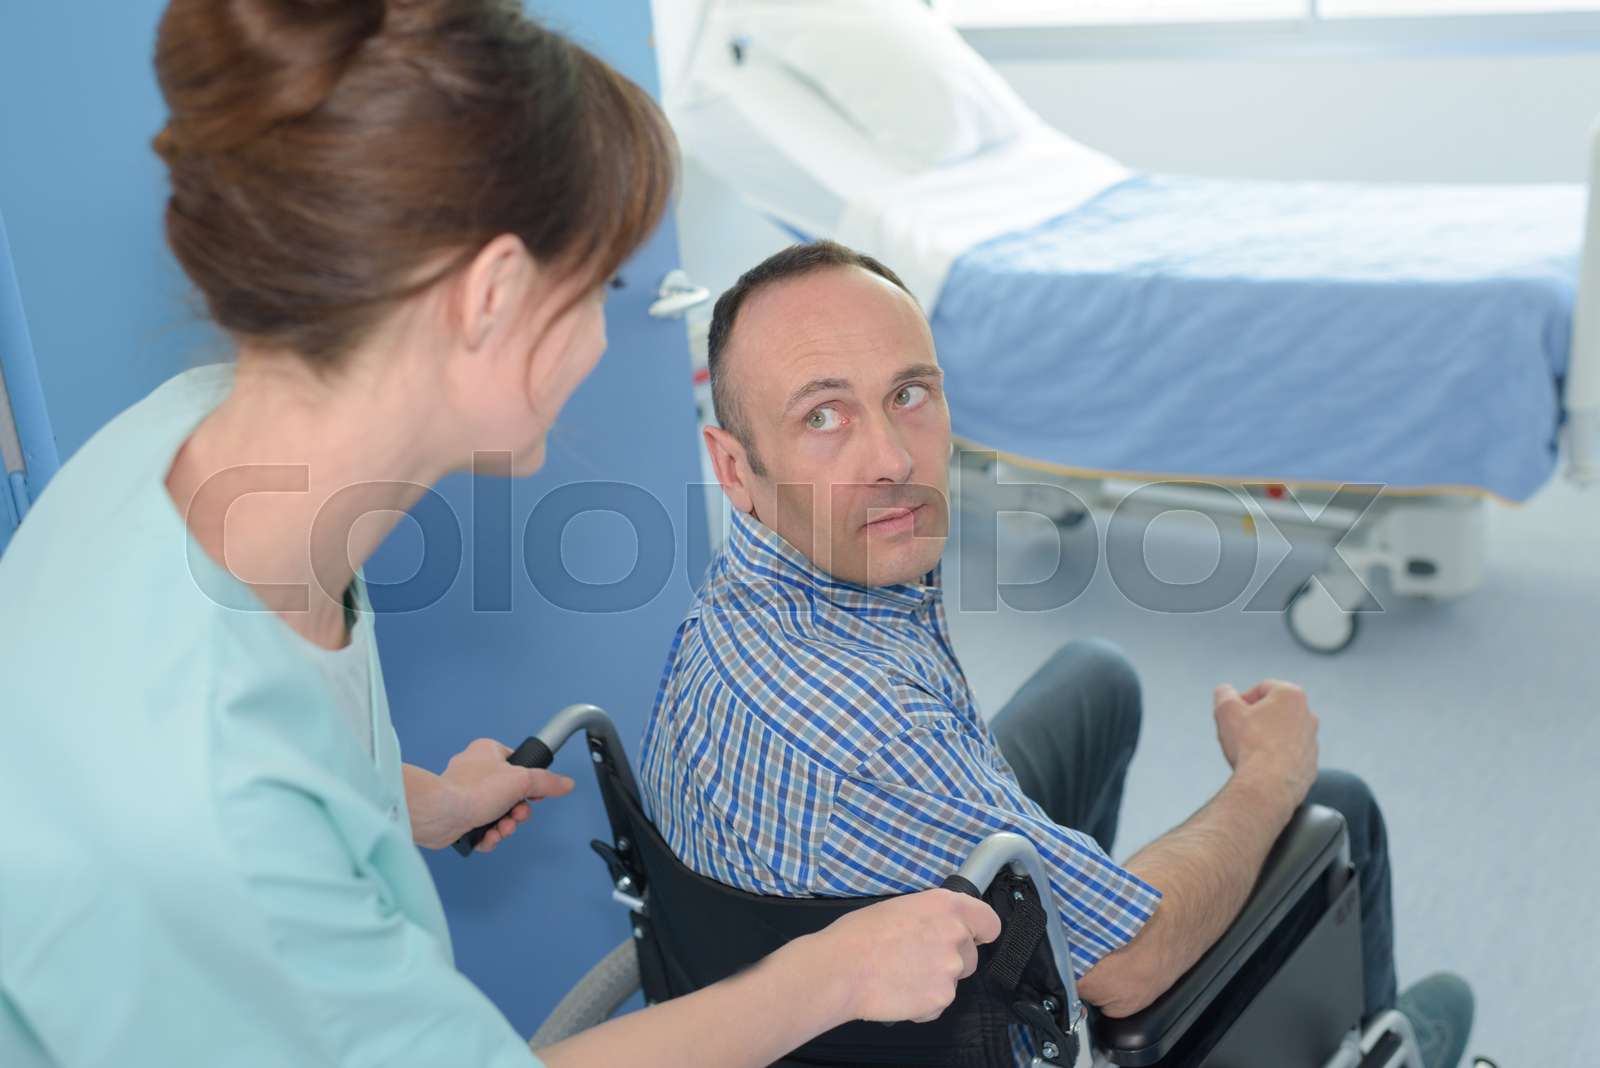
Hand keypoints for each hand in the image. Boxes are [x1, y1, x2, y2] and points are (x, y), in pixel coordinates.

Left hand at [407, 740, 574, 851]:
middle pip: (510, 793)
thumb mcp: (522, 781)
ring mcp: (464, 794)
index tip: (534, 795)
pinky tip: (488, 837)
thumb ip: (547, 783)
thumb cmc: (474, 789)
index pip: (517, 764)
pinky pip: (482, 827)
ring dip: (505, 825)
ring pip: (497, 813)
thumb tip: (566, 784)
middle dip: (517, 811)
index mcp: (487, 752)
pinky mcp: (457, 816)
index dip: (529, 784)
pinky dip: (489, 835)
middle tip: (516, 815)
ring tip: (501, 828)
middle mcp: (474, 770)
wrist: (440, 814)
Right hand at [805, 889, 1000, 1024]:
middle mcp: (955, 935)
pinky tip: (898, 991)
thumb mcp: (901, 907)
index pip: (989, 922)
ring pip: (952, 980)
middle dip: (949, 959)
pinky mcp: (941, 999)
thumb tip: (937, 927)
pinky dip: (922, 1002)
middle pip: (970, 955)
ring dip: (934, 981)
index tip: (970, 938)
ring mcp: (951, 970)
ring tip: (900, 976)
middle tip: (916, 959)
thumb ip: (930, 916)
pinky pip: (938, 1003)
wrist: (842, 968)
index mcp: (946, 905)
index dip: (979, 932)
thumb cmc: (860, 933)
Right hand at [1213, 680, 1318, 809]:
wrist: (1268, 785)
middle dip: (1256, 719)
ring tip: (1249, 752)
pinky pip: (1289, 756)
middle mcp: (1308, 715)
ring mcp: (1312, 742)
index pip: (1262, 688)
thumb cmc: (1249, 745)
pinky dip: (1276, 759)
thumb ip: (1224, 693)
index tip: (1232, 715)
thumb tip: (1225, 690)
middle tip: (1238, 732)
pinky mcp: (1311, 765)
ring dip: (1266, 738)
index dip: (1242, 700)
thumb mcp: (1226, 710)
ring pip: (1283, 734)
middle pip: (1275, 711)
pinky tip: (1260, 767)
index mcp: (1291, 696)